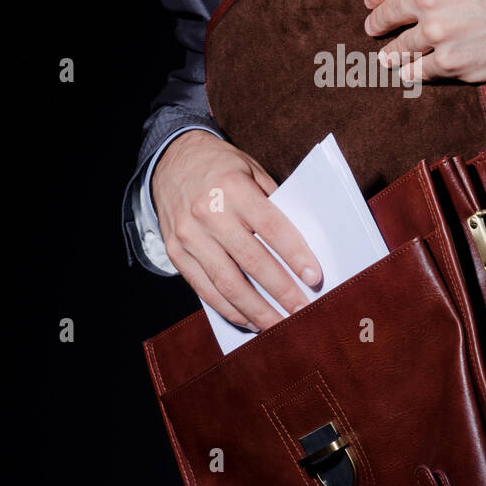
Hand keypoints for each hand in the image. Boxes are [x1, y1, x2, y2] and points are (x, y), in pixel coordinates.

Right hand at [150, 130, 322, 330]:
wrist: (171, 161)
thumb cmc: (222, 167)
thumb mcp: (252, 171)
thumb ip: (274, 204)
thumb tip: (302, 246)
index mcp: (233, 188)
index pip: (271, 227)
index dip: (295, 255)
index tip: (314, 278)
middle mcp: (209, 213)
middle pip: (252, 262)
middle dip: (282, 291)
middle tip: (304, 311)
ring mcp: (189, 236)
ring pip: (227, 283)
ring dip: (257, 310)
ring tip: (280, 325)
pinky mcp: (175, 253)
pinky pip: (204, 289)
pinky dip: (229, 309)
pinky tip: (250, 320)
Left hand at [363, 0, 485, 83]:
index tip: (370, 2)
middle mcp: (428, 0)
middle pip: (387, 15)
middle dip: (377, 23)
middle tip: (372, 28)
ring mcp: (438, 35)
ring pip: (400, 48)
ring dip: (390, 53)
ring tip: (387, 56)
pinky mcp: (452, 63)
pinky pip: (421, 71)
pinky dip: (412, 72)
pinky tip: (408, 72)